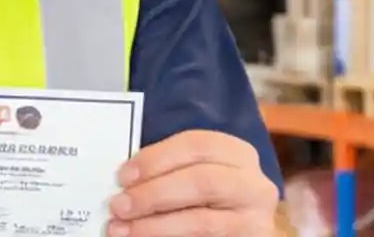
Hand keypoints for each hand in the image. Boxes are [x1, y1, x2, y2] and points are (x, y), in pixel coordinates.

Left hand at [105, 129, 278, 236]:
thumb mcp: (190, 175)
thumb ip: (166, 172)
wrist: (224, 228)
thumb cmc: (202, 198)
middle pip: (201, 181)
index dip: (156, 159)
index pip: (196, 145)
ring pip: (202, 221)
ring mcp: (254, 220)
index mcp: (237, 154)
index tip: (123, 175)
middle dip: (153, 193)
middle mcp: (254, 185)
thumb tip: (123, 180)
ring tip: (121, 229)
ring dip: (155, 225)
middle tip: (118, 205)